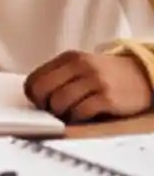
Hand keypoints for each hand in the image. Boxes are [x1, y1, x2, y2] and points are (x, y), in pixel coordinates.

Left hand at [25, 51, 153, 122]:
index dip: (32, 95)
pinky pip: (80, 111)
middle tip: (51, 110)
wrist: (143, 76)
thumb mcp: (80, 67)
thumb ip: (58, 76)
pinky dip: (77, 117)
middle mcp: (81, 65)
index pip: (35, 78)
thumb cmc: (105, 76)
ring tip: (69, 113)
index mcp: (69, 57)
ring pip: (60, 102)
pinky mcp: (108, 97)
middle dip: (43, 105)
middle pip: (43, 89)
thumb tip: (33, 96)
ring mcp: (95, 80)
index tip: (39, 102)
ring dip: (61, 113)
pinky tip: (83, 115)